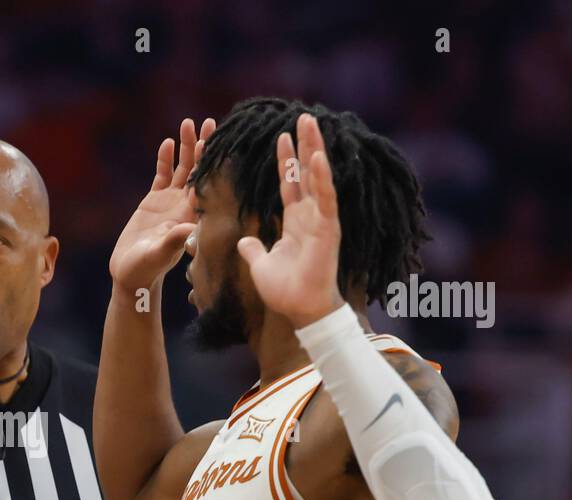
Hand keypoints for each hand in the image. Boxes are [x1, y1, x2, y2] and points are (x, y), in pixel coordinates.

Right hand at [109, 117, 214, 295]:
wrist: (131, 275)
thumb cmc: (146, 269)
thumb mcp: (158, 254)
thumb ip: (173, 240)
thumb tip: (188, 226)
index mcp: (191, 216)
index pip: (206, 184)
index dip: (211, 163)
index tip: (216, 142)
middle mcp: (184, 206)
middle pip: (198, 170)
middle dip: (204, 147)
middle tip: (211, 122)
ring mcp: (170, 202)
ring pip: (182, 169)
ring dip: (186, 147)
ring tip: (188, 124)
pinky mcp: (154, 201)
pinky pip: (162, 176)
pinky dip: (165, 160)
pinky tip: (168, 143)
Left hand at [236, 113, 344, 327]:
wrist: (300, 310)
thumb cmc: (285, 290)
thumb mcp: (260, 265)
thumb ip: (253, 250)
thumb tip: (243, 241)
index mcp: (295, 222)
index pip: (290, 184)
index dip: (286, 161)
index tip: (281, 137)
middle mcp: (310, 216)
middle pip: (306, 173)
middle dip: (304, 145)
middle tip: (303, 116)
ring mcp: (321, 221)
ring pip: (318, 178)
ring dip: (314, 150)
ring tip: (310, 123)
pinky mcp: (328, 230)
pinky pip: (325, 199)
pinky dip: (322, 179)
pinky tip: (317, 157)